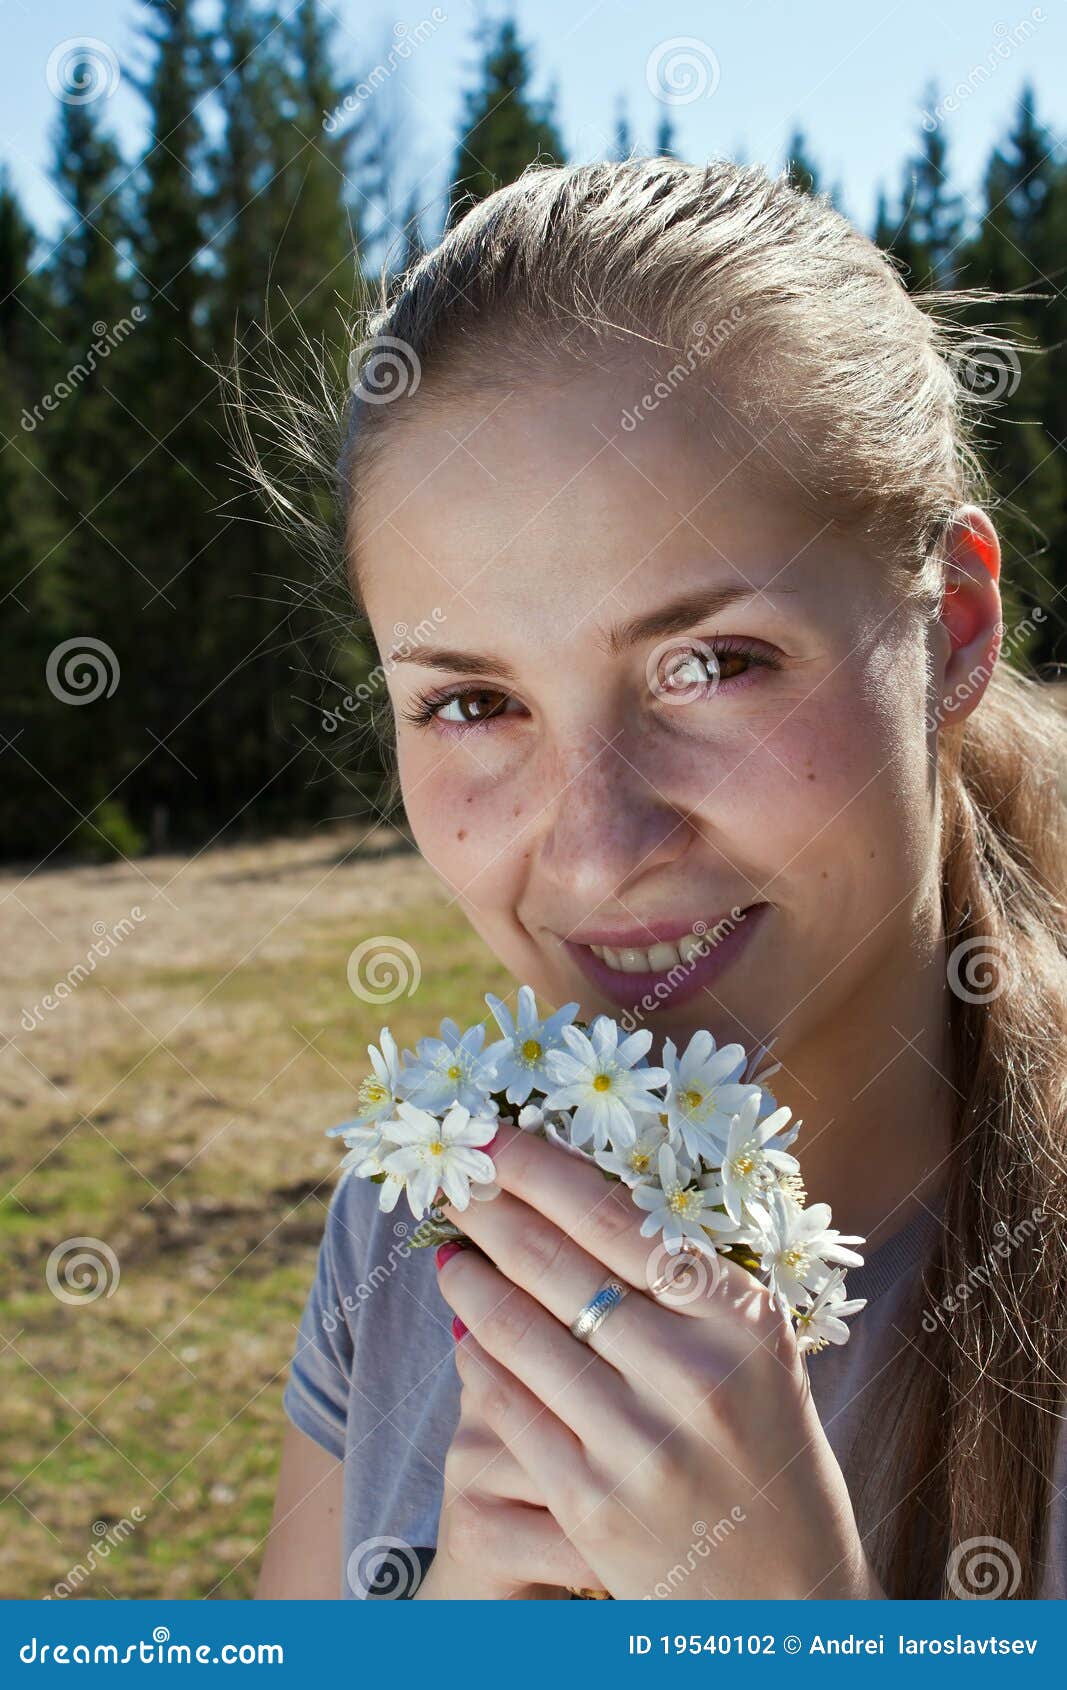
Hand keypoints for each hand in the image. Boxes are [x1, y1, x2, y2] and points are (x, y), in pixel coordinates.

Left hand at [434, 1122, 882, 1600]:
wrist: (785, 1604)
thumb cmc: (766, 1454)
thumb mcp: (757, 1354)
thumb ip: (685, 1283)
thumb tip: (577, 1195)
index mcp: (743, 1318)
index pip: (617, 1216)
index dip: (538, 1167)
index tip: (492, 1136)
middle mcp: (696, 1372)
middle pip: (557, 1262)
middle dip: (488, 1210)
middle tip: (452, 1179)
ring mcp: (641, 1442)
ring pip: (519, 1331)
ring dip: (470, 1280)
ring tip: (448, 1252)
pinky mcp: (592, 1505)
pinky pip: (509, 1408)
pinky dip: (478, 1361)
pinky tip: (465, 1333)